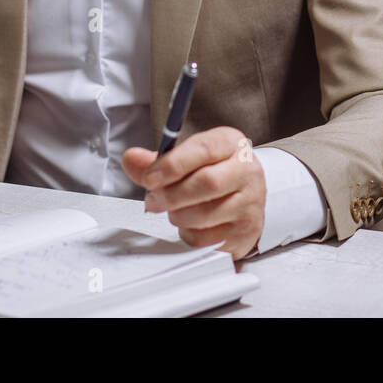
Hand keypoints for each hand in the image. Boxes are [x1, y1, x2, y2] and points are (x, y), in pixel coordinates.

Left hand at [121, 126, 264, 260]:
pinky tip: (189, 225)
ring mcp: (251, 202)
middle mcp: (247, 170)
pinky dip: (189, 234)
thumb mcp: (190, 158)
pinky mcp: (247, 231)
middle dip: (171, 195)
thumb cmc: (213, 172)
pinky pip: (208, 239)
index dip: (172, 164)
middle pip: (207, 183)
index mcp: (231, 143)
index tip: (149, 178)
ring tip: (173, 211)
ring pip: (206, 214)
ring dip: (178, 215)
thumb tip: (131, 158)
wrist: (246, 196)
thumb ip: (159, 160)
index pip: (204, 149)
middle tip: (152, 201)